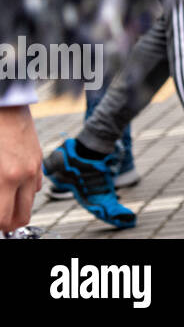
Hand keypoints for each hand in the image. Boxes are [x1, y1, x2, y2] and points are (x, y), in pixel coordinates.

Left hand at [0, 105, 41, 231]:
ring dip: (16, 207)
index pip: (4, 219)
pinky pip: (35, 184)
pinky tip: (12, 184)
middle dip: (8, 224)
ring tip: (3, 203)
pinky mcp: (38, 158)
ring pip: (30, 201)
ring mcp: (34, 166)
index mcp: (6, 179)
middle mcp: (24, 175)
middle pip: (22, 217)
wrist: (4, 103)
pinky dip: (24, 190)